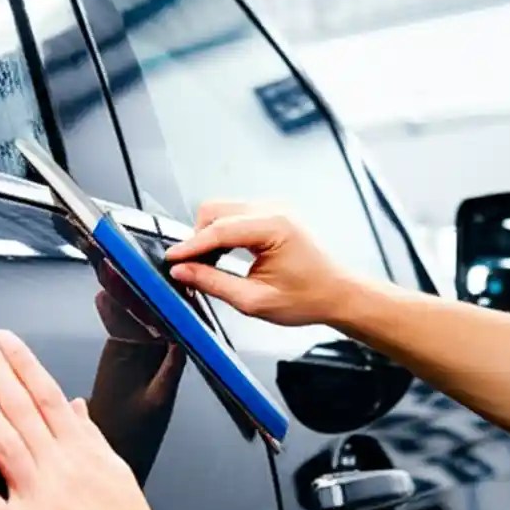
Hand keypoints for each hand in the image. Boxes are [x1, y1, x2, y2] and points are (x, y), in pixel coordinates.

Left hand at [0, 323, 178, 509]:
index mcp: (82, 452)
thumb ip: (89, 437)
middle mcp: (62, 469)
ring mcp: (43, 503)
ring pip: (7, 446)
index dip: (21, 364)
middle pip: (22, 410)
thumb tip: (74, 403)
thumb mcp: (115, 473)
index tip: (0, 336)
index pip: (47, 396)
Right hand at [165, 201, 357, 326]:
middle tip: (192, 267)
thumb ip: (214, 284)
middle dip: (198, 237)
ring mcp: (273, 208)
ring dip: (209, 235)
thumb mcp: (254, 301)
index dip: (190, 246)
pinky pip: (234, 214)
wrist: (337, 293)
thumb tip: (182, 272)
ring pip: (222, 210)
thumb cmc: (307, 298)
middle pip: (215, 210)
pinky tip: (223, 256)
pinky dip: (222, 233)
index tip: (171, 260)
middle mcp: (274, 209)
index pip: (219, 229)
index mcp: (275, 226)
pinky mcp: (271, 213)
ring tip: (209, 264)